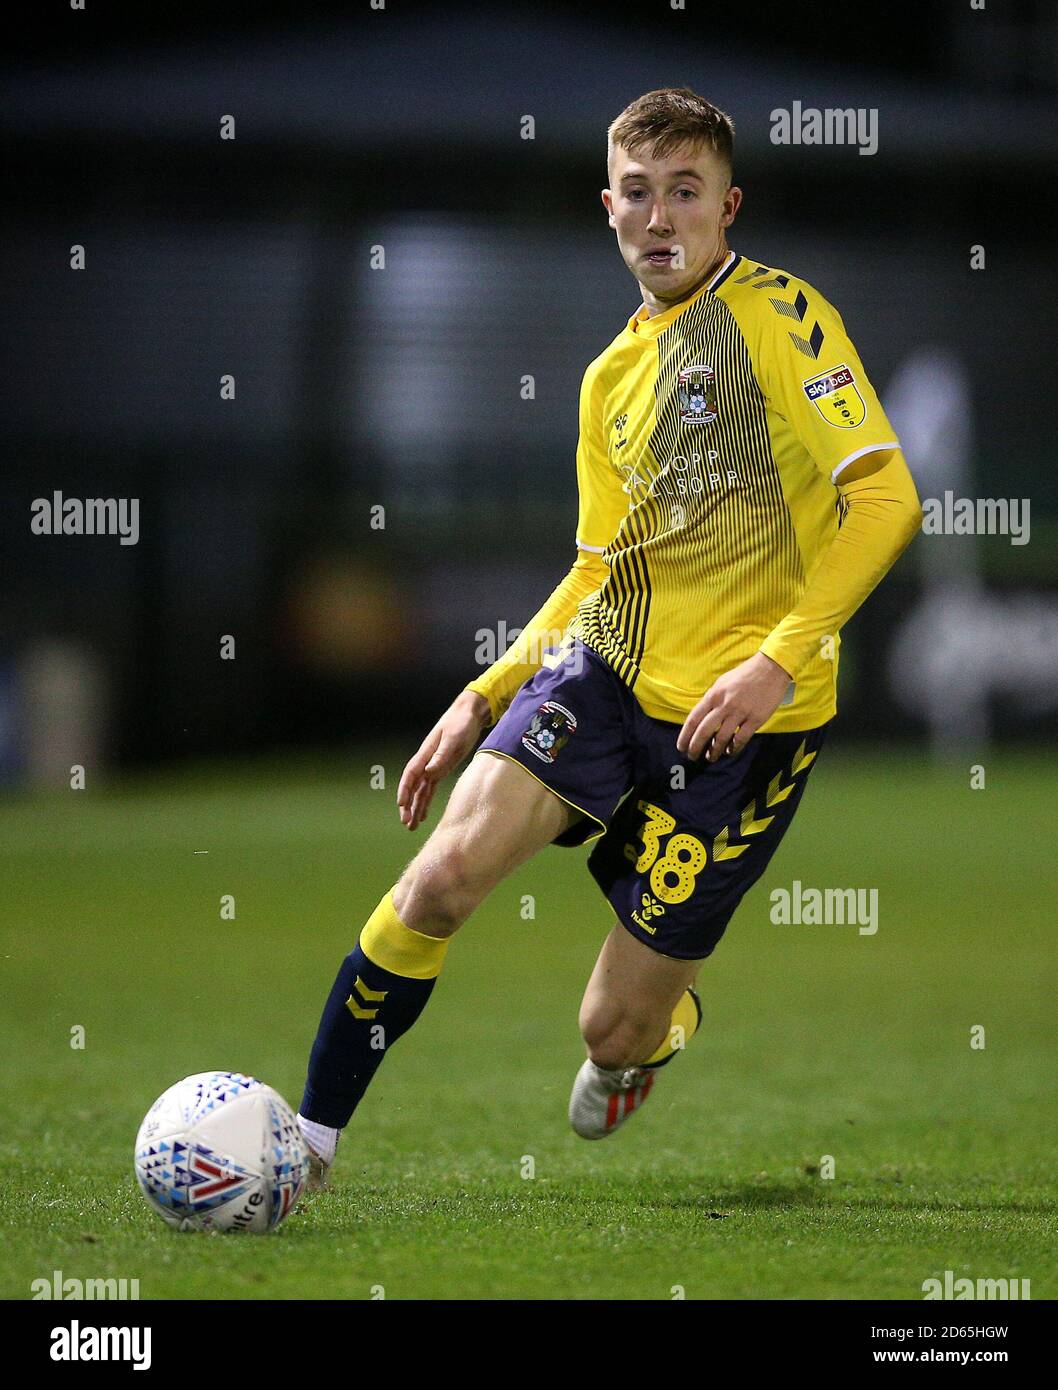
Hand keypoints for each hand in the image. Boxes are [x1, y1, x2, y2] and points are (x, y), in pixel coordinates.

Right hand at [396, 691, 490, 829]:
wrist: (469, 714)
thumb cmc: (461, 723)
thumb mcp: (454, 738)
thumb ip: (441, 756)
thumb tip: (428, 773)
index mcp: (426, 753)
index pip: (411, 774)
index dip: (405, 790)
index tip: (401, 805)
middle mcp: (427, 761)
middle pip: (413, 786)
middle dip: (408, 805)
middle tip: (405, 822)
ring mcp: (434, 766)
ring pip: (421, 791)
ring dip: (416, 807)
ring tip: (411, 826)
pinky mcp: (442, 768)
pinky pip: (431, 789)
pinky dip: (425, 801)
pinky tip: (423, 815)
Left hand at [676, 652, 791, 761]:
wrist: (771, 668)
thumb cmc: (745, 674)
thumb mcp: (722, 682)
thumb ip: (712, 699)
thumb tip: (703, 717)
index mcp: (714, 695)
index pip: (694, 718)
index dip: (685, 735)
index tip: (681, 746)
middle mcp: (724, 704)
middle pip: (704, 731)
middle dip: (695, 747)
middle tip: (692, 756)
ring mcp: (740, 712)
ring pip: (722, 738)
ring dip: (714, 751)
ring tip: (711, 757)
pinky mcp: (755, 719)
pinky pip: (741, 738)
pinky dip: (734, 748)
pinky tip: (730, 751)